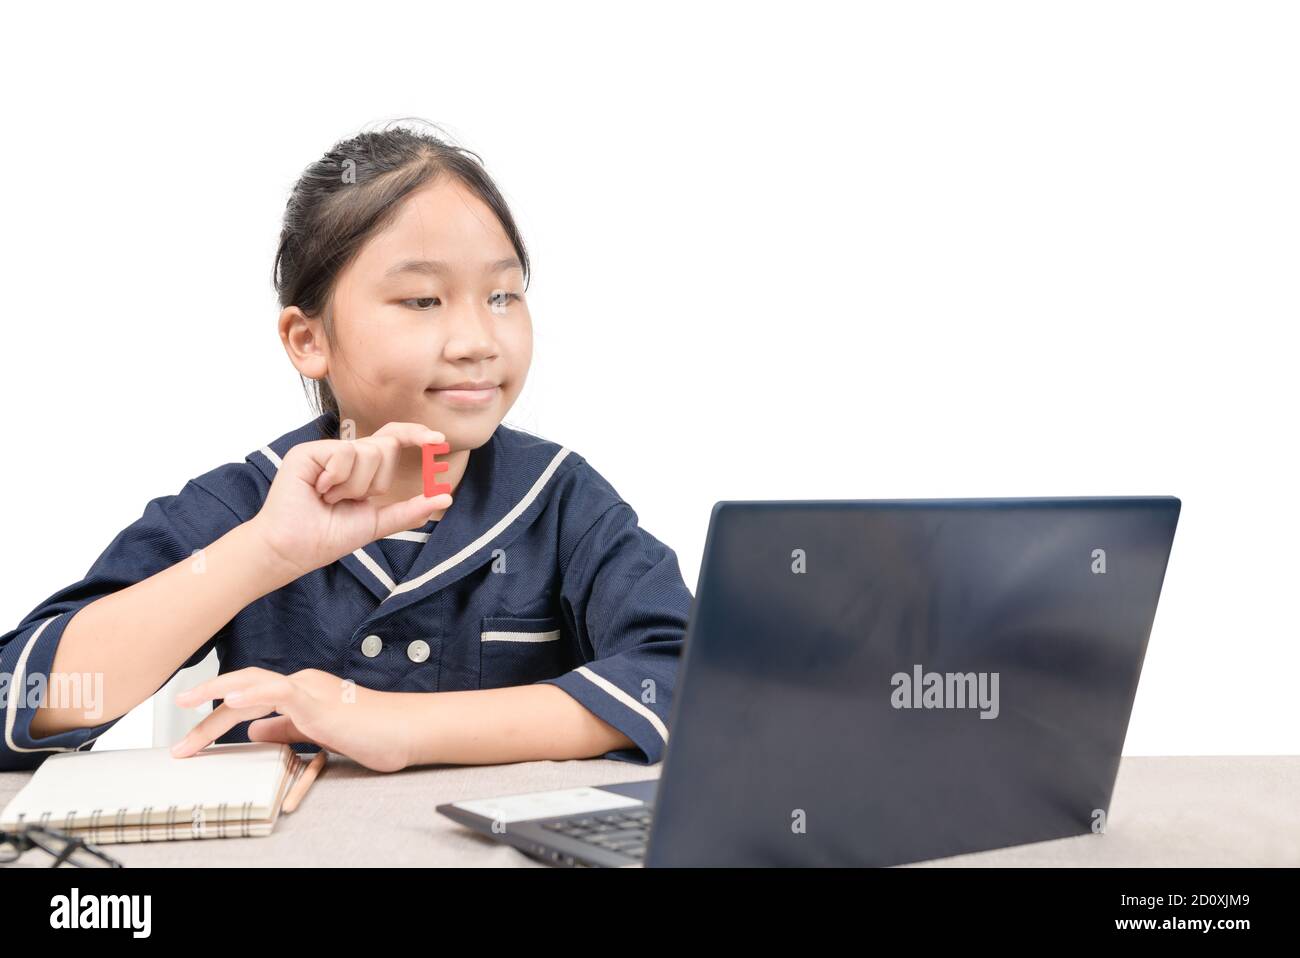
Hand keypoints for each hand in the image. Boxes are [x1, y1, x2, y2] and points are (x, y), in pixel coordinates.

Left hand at [171, 667, 412, 772]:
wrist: (403, 731)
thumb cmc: (371, 733)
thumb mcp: (316, 735)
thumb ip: (285, 730)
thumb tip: (254, 729)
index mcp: (300, 691)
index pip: (250, 698)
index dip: (216, 718)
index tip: (191, 738)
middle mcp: (300, 683)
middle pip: (243, 689)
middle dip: (205, 706)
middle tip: (179, 736)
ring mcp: (309, 689)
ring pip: (253, 685)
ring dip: (216, 696)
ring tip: (187, 704)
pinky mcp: (317, 701)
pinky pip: (278, 692)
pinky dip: (250, 695)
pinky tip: (229, 702)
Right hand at [247, 421, 452, 580]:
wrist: (294, 550)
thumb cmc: (328, 537)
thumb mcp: (377, 523)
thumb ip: (409, 510)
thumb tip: (444, 498)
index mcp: (361, 468)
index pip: (393, 439)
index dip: (415, 435)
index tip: (439, 441)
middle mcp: (345, 455)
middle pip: (387, 446)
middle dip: (376, 482)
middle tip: (349, 500)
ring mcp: (325, 451)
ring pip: (368, 452)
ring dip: (354, 487)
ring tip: (329, 499)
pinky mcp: (307, 452)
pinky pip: (344, 454)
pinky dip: (337, 479)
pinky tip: (318, 491)